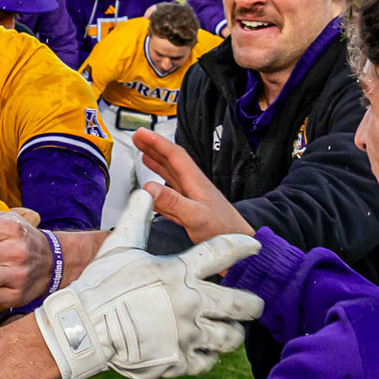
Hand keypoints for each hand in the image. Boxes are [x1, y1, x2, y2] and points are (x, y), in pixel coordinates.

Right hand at [32, 191, 263, 378]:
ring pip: (230, 336)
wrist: (84, 329)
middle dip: (253, 304)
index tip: (254, 246)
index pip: (222, 251)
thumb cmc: (100, 286)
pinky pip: (208, 360)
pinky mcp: (181, 360)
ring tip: (230, 331)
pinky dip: (208, 355)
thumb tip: (143, 192)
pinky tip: (204, 351)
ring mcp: (189, 334)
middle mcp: (192, 302)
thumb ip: (136, 218)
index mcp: (180, 271)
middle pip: (242, 303)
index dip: (243, 246)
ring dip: (231, 332)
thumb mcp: (120, 247)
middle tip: (254, 304)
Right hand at [134, 129, 254, 242]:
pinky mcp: (191, 210)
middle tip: (139, 137)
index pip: (175, 156)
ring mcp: (193, 197)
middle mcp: (194, 186)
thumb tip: (148, 188)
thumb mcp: (196, 216)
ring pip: (171, 175)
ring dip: (157, 162)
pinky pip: (171, 193)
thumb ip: (172, 202)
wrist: (240, 244)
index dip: (157, 143)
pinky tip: (154, 188)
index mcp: (196, 182)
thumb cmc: (225, 231)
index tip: (142, 133)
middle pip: (172, 161)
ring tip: (144, 153)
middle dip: (155, 147)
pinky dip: (159, 186)